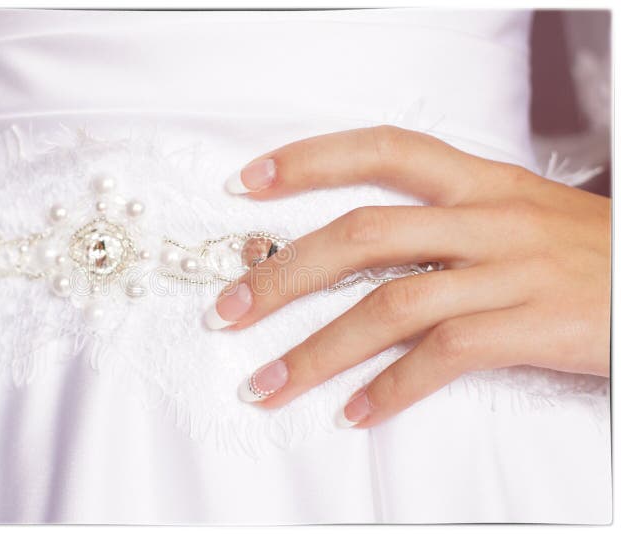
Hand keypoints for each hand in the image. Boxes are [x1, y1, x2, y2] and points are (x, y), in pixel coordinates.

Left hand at [208, 126, 609, 427]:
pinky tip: (355, 413)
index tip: (249, 182)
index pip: (382, 150)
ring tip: (268, 384)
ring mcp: (509, 273)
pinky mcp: (531, 326)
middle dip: (283, 274)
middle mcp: (487, 218)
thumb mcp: (515, 215)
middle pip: (362, 235)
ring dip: (316, 351)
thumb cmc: (583, 254)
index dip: (310, 159)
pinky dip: (391, 389)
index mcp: (479, 182)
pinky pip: (442, 356)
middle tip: (229, 309)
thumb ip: (442, 222)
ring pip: (389, 305)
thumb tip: (356, 248)